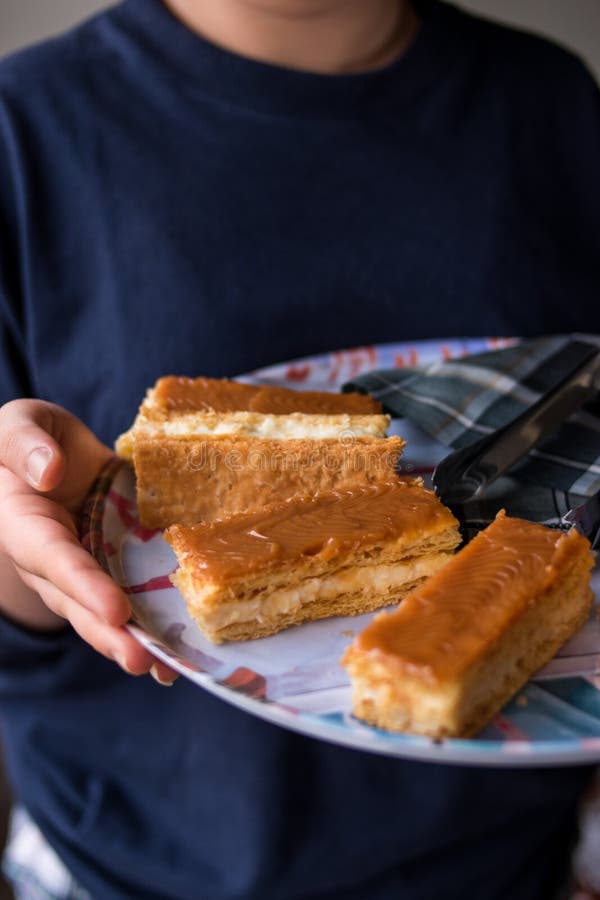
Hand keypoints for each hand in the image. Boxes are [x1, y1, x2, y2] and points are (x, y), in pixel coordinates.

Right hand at [0, 399, 177, 684]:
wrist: (50, 450)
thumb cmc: (26, 437)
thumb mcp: (19, 424)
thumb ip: (25, 444)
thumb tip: (47, 473)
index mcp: (24, 525)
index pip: (53, 559)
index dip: (83, 586)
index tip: (115, 609)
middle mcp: (52, 558)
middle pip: (78, 603)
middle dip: (111, 634)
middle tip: (143, 660)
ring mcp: (84, 565)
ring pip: (103, 612)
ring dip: (133, 641)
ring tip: (165, 669)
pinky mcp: (113, 564)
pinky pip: (129, 597)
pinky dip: (152, 624)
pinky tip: (180, 653)